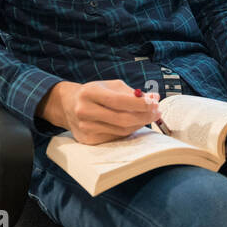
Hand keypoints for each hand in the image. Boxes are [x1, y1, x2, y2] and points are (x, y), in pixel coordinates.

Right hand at [39, 79, 161, 144]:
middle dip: (144, 116)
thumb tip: (154, 98)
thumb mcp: (110, 86)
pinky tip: (135, 123)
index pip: (119, 101)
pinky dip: (129, 130)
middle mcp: (85, 111)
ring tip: (149, 116)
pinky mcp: (89, 140)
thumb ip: (132, 93)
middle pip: (122, 119)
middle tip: (157, 111)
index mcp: (89, 93)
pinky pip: (116, 137)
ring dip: (139, 124)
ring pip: (121, 130)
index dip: (140, 103)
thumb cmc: (94, 93)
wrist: (69, 106)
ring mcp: (86, 128)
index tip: (155, 102)